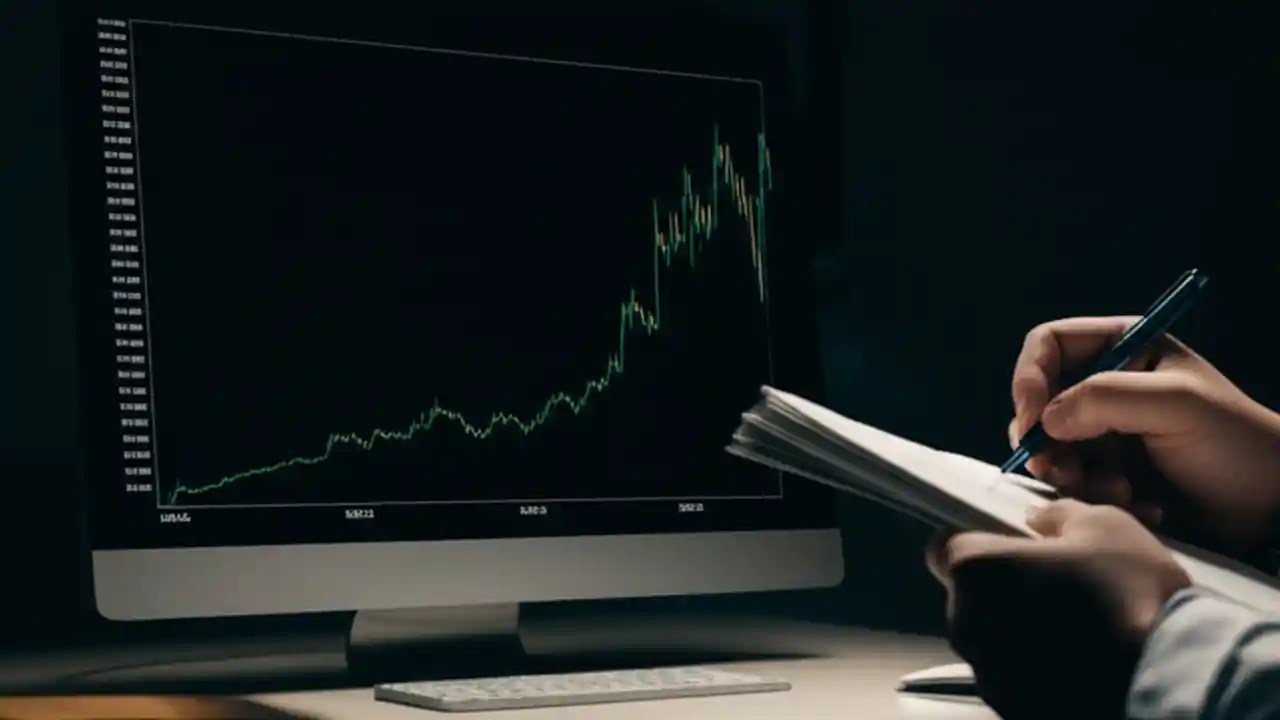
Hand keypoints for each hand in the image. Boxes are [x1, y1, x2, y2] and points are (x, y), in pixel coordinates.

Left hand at [925, 500, 1190, 719]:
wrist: (1170, 678)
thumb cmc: (1130, 592)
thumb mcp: (1103, 526)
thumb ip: (1057, 515)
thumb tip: (1036, 519)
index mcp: (974, 570)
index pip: (945, 549)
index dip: (976, 546)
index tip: (1013, 550)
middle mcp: (965, 623)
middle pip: (970, 597)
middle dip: (1003, 590)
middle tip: (1058, 588)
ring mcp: (986, 673)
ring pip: (991, 639)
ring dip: (1020, 631)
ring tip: (1076, 630)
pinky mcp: (1010, 707)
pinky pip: (1014, 677)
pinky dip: (1036, 669)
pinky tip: (1079, 664)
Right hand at [1010, 316, 1279, 556]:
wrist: (1272, 504)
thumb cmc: (1236, 442)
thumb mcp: (1176, 405)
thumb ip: (1106, 398)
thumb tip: (1045, 420)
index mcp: (1124, 347)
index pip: (1048, 346)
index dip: (1029, 379)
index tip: (1031, 421)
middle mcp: (1107, 384)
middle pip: (1038, 400)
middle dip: (1045, 440)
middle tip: (1059, 471)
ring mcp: (1105, 429)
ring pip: (1050, 447)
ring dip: (1071, 474)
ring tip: (1115, 493)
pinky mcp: (1109, 470)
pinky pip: (1072, 480)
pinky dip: (1093, 496)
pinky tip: (1136, 504)